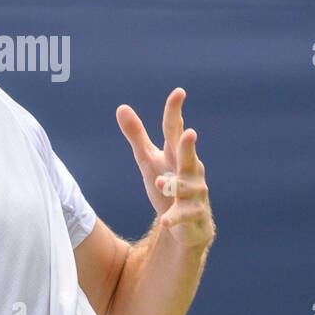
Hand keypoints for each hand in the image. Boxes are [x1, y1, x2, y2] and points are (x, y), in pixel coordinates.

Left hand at [116, 88, 213, 248]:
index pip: (173, 131)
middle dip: (188, 146)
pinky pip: (184, 215)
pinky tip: (164, 220)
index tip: (178, 92)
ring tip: (162, 182)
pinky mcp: (192, 215)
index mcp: (176, 154)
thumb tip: (121, 107)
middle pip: (187, 156)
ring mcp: (194, 193)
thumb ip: (137, 135)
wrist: (185, 222)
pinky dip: (174, 218)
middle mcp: (189, 170)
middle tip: (189, 133)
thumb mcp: (148, 159)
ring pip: (187, 187)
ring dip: (176, 185)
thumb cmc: (167, 184)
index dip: (175, 113)